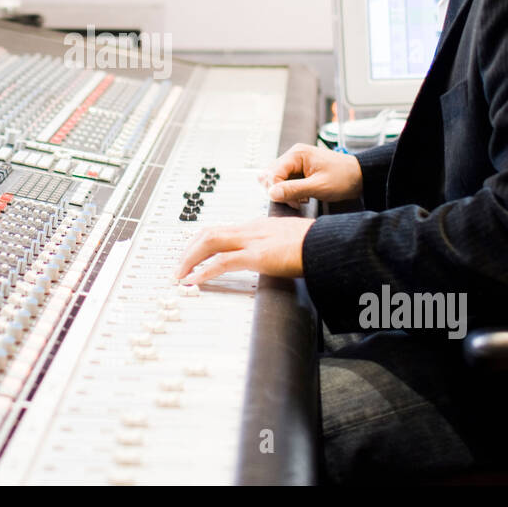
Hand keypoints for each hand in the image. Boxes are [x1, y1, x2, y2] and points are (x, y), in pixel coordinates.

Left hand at [174, 215, 314, 285]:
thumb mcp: (291, 240)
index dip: (203, 241)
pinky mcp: (257, 256)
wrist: (328, 242)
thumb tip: (274, 256)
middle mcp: (251, 230)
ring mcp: (252, 241)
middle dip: (190, 249)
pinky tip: (195, 280)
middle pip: (209, 233)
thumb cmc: (316, 243)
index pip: (223, 230)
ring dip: (191, 259)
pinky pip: (222, 263)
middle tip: (179, 266)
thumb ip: (277, 246)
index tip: (194, 253)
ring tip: (180, 274)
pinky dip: (204, 271)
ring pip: (210, 243)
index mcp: (258, 226)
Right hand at [258, 143, 362, 205]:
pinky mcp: (299, 170)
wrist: (359, 176)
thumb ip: (294, 190)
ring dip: (284, 192)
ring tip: (301, 198)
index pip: (272, 173)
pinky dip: (290, 191)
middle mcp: (293, 156)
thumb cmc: (343, 178)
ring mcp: (295, 163)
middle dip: (279, 191)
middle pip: (270, 175)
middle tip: (296, 201)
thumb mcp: (318, 186)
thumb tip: (271, 193)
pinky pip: (285, 182)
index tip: (290, 201)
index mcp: (296, 154)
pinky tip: (303, 196)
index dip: (276, 189)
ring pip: (276, 180)